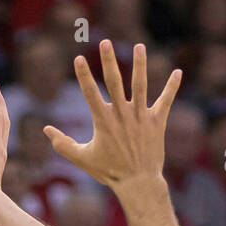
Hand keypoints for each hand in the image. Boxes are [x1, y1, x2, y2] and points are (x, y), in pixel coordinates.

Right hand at [43, 40, 181, 192]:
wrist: (138, 183)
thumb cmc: (108, 171)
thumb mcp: (82, 159)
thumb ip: (63, 144)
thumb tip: (46, 131)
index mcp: (103, 121)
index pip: (90, 93)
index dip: (83, 75)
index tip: (78, 58)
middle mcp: (122, 114)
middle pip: (115, 82)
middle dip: (109, 61)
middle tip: (105, 42)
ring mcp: (141, 117)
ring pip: (141, 85)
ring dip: (140, 64)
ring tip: (139, 46)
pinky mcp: (157, 122)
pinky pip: (166, 101)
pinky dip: (172, 87)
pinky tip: (178, 72)